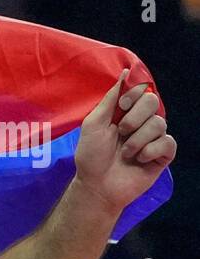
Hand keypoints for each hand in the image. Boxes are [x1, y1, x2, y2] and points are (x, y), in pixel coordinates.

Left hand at [73, 68, 176, 210]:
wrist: (97, 186)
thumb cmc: (91, 156)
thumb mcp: (93, 124)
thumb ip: (110, 99)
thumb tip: (125, 73)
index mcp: (126, 112)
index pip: (141, 90)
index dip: (133, 95)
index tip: (121, 107)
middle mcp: (142, 122)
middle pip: (153, 102)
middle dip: (134, 117)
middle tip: (121, 132)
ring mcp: (154, 137)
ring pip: (159, 123)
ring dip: (137, 139)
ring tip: (125, 153)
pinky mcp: (163, 154)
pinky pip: (167, 142)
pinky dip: (150, 150)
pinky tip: (139, 159)